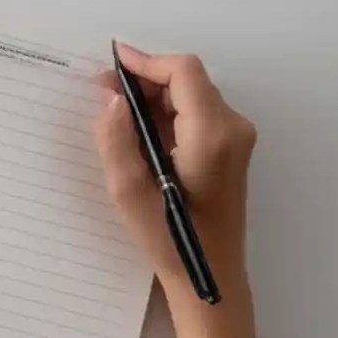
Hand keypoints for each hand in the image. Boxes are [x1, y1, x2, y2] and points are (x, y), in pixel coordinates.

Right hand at [93, 44, 256, 301]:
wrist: (209, 276)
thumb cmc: (169, 239)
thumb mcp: (129, 191)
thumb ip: (116, 140)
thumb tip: (112, 99)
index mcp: (211, 134)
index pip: (183, 72)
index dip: (146, 61)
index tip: (111, 62)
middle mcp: (232, 128)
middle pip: (188, 80)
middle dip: (145, 78)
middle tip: (102, 89)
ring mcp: (235, 139)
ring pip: (191, 94)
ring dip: (153, 95)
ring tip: (114, 108)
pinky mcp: (230, 150)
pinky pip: (196, 113)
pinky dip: (166, 111)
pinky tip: (138, 128)